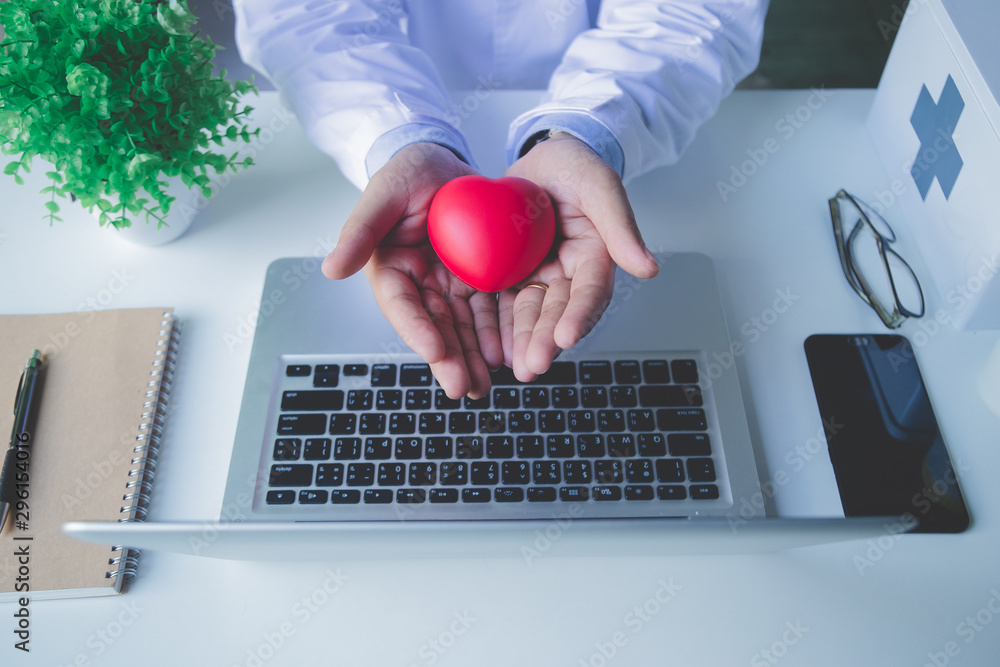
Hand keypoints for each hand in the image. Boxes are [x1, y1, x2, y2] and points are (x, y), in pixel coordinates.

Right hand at [321, 143, 502, 398]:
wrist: (446, 162)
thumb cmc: (410, 171)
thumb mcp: (385, 193)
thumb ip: (360, 230)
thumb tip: (331, 268)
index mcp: (392, 269)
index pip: (402, 306)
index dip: (418, 331)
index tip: (436, 352)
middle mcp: (420, 284)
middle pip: (435, 326)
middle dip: (450, 359)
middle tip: (464, 387)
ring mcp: (450, 284)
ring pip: (463, 327)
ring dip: (473, 358)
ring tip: (484, 385)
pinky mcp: (478, 279)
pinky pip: (489, 310)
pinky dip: (496, 334)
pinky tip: (506, 354)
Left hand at [499, 133, 659, 380]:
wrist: (541, 158)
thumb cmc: (575, 165)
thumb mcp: (599, 186)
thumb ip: (621, 226)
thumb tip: (649, 269)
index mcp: (595, 256)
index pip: (590, 292)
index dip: (579, 315)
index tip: (567, 337)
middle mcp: (569, 273)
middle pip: (558, 311)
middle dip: (546, 340)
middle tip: (533, 366)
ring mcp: (540, 275)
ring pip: (531, 313)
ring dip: (523, 341)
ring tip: (515, 367)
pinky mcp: (513, 273)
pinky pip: (504, 301)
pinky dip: (498, 325)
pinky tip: (491, 347)